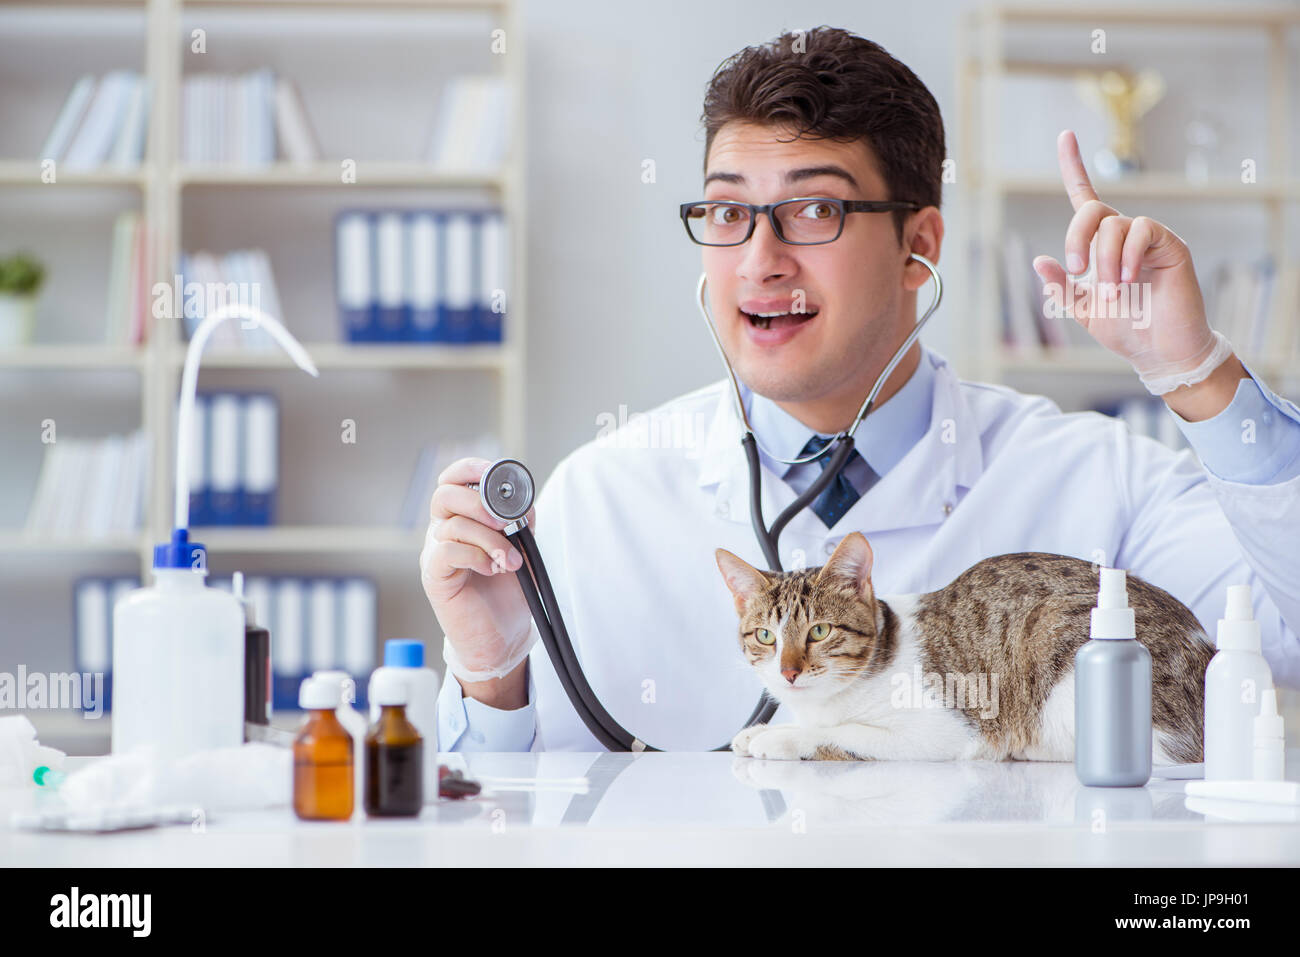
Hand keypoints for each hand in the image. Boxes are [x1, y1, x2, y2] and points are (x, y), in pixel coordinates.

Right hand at [419, 457, 537, 684]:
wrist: (502, 636)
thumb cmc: (509, 591)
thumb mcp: (522, 546)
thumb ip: (521, 520)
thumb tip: (522, 501)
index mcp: (462, 517)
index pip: (452, 479)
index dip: (469, 468)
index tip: (493, 473)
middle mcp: (442, 530)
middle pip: (444, 494)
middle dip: (479, 501)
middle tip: (505, 522)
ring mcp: (436, 553)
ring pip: (452, 525)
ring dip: (490, 539)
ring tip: (511, 561)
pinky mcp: (435, 578)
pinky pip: (447, 552)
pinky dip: (476, 556)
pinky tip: (493, 569)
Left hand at [1031, 131, 1241, 415]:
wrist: (1160, 351)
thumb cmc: (1126, 329)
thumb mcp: (1082, 309)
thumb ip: (1062, 286)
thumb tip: (1040, 260)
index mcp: (1100, 245)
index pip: (1085, 197)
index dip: (1073, 166)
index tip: (1065, 135)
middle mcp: (1123, 235)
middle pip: (1092, 210)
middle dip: (1076, 237)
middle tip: (1078, 270)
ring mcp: (1148, 238)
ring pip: (1114, 225)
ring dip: (1104, 261)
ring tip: (1112, 291)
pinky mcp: (1171, 245)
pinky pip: (1143, 230)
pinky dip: (1128, 255)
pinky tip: (1129, 278)